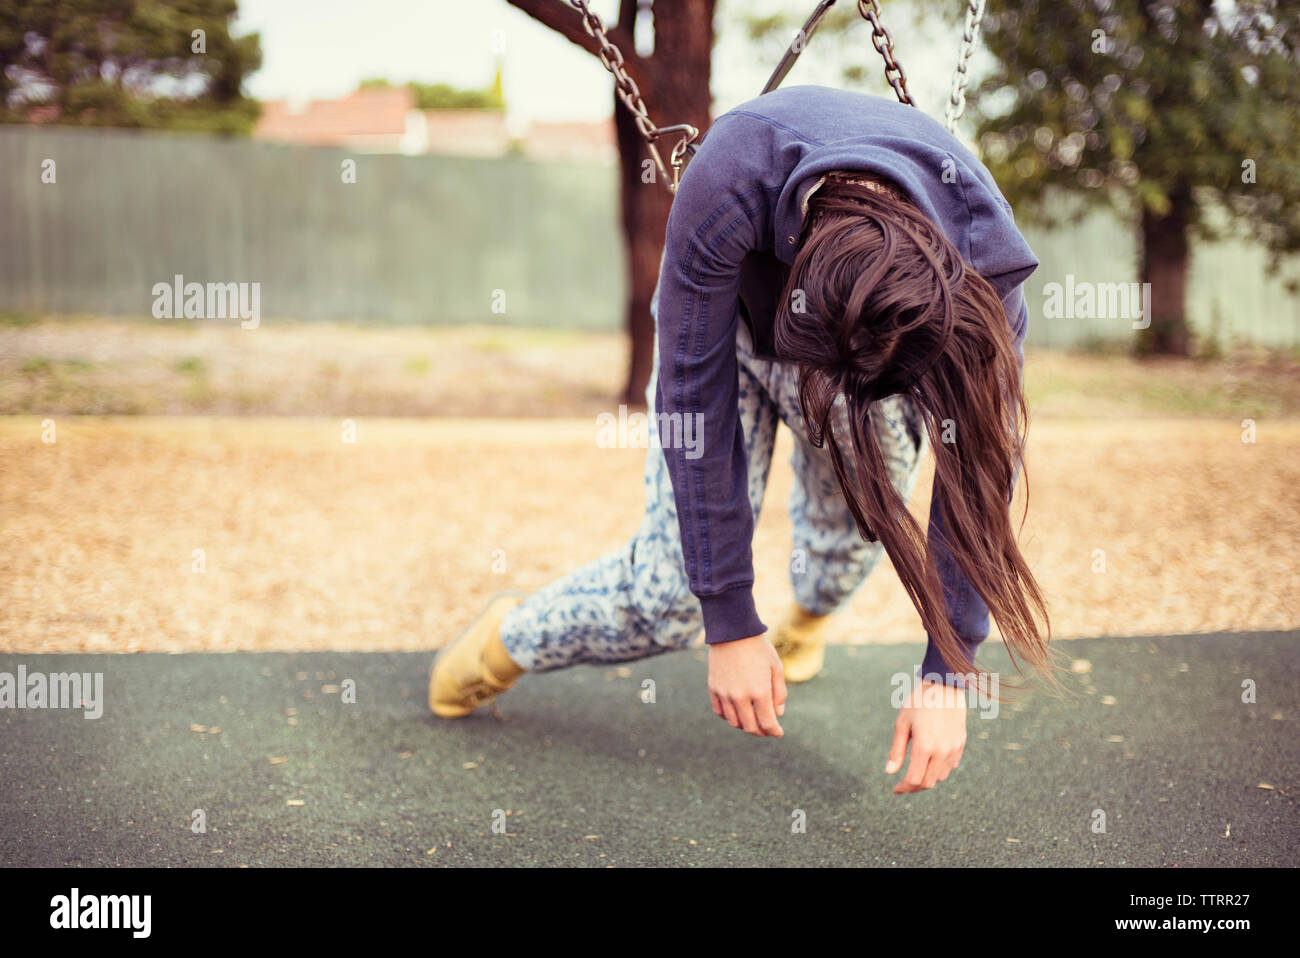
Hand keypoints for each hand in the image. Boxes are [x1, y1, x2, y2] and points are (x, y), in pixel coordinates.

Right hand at [707, 634, 786, 737]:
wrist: (732, 631)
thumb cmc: (758, 648)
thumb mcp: (776, 668)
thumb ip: (779, 693)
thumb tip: (777, 714)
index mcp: (759, 692)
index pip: (767, 723)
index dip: (774, 732)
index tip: (778, 733)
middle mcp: (740, 696)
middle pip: (750, 727)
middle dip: (761, 732)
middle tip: (767, 730)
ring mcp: (724, 693)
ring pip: (734, 722)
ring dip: (745, 725)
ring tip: (752, 721)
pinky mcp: (713, 688)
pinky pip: (719, 711)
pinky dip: (729, 716)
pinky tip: (737, 712)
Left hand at [886, 678, 967, 792]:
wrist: (944, 685)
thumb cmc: (918, 702)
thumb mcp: (902, 724)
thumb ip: (896, 751)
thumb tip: (889, 772)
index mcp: (924, 747)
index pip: (914, 779)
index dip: (903, 788)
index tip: (895, 789)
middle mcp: (941, 751)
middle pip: (928, 783)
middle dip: (914, 787)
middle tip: (903, 785)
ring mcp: (953, 749)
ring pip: (940, 777)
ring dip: (927, 779)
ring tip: (915, 773)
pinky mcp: (961, 744)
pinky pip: (951, 766)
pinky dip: (939, 770)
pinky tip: (929, 763)